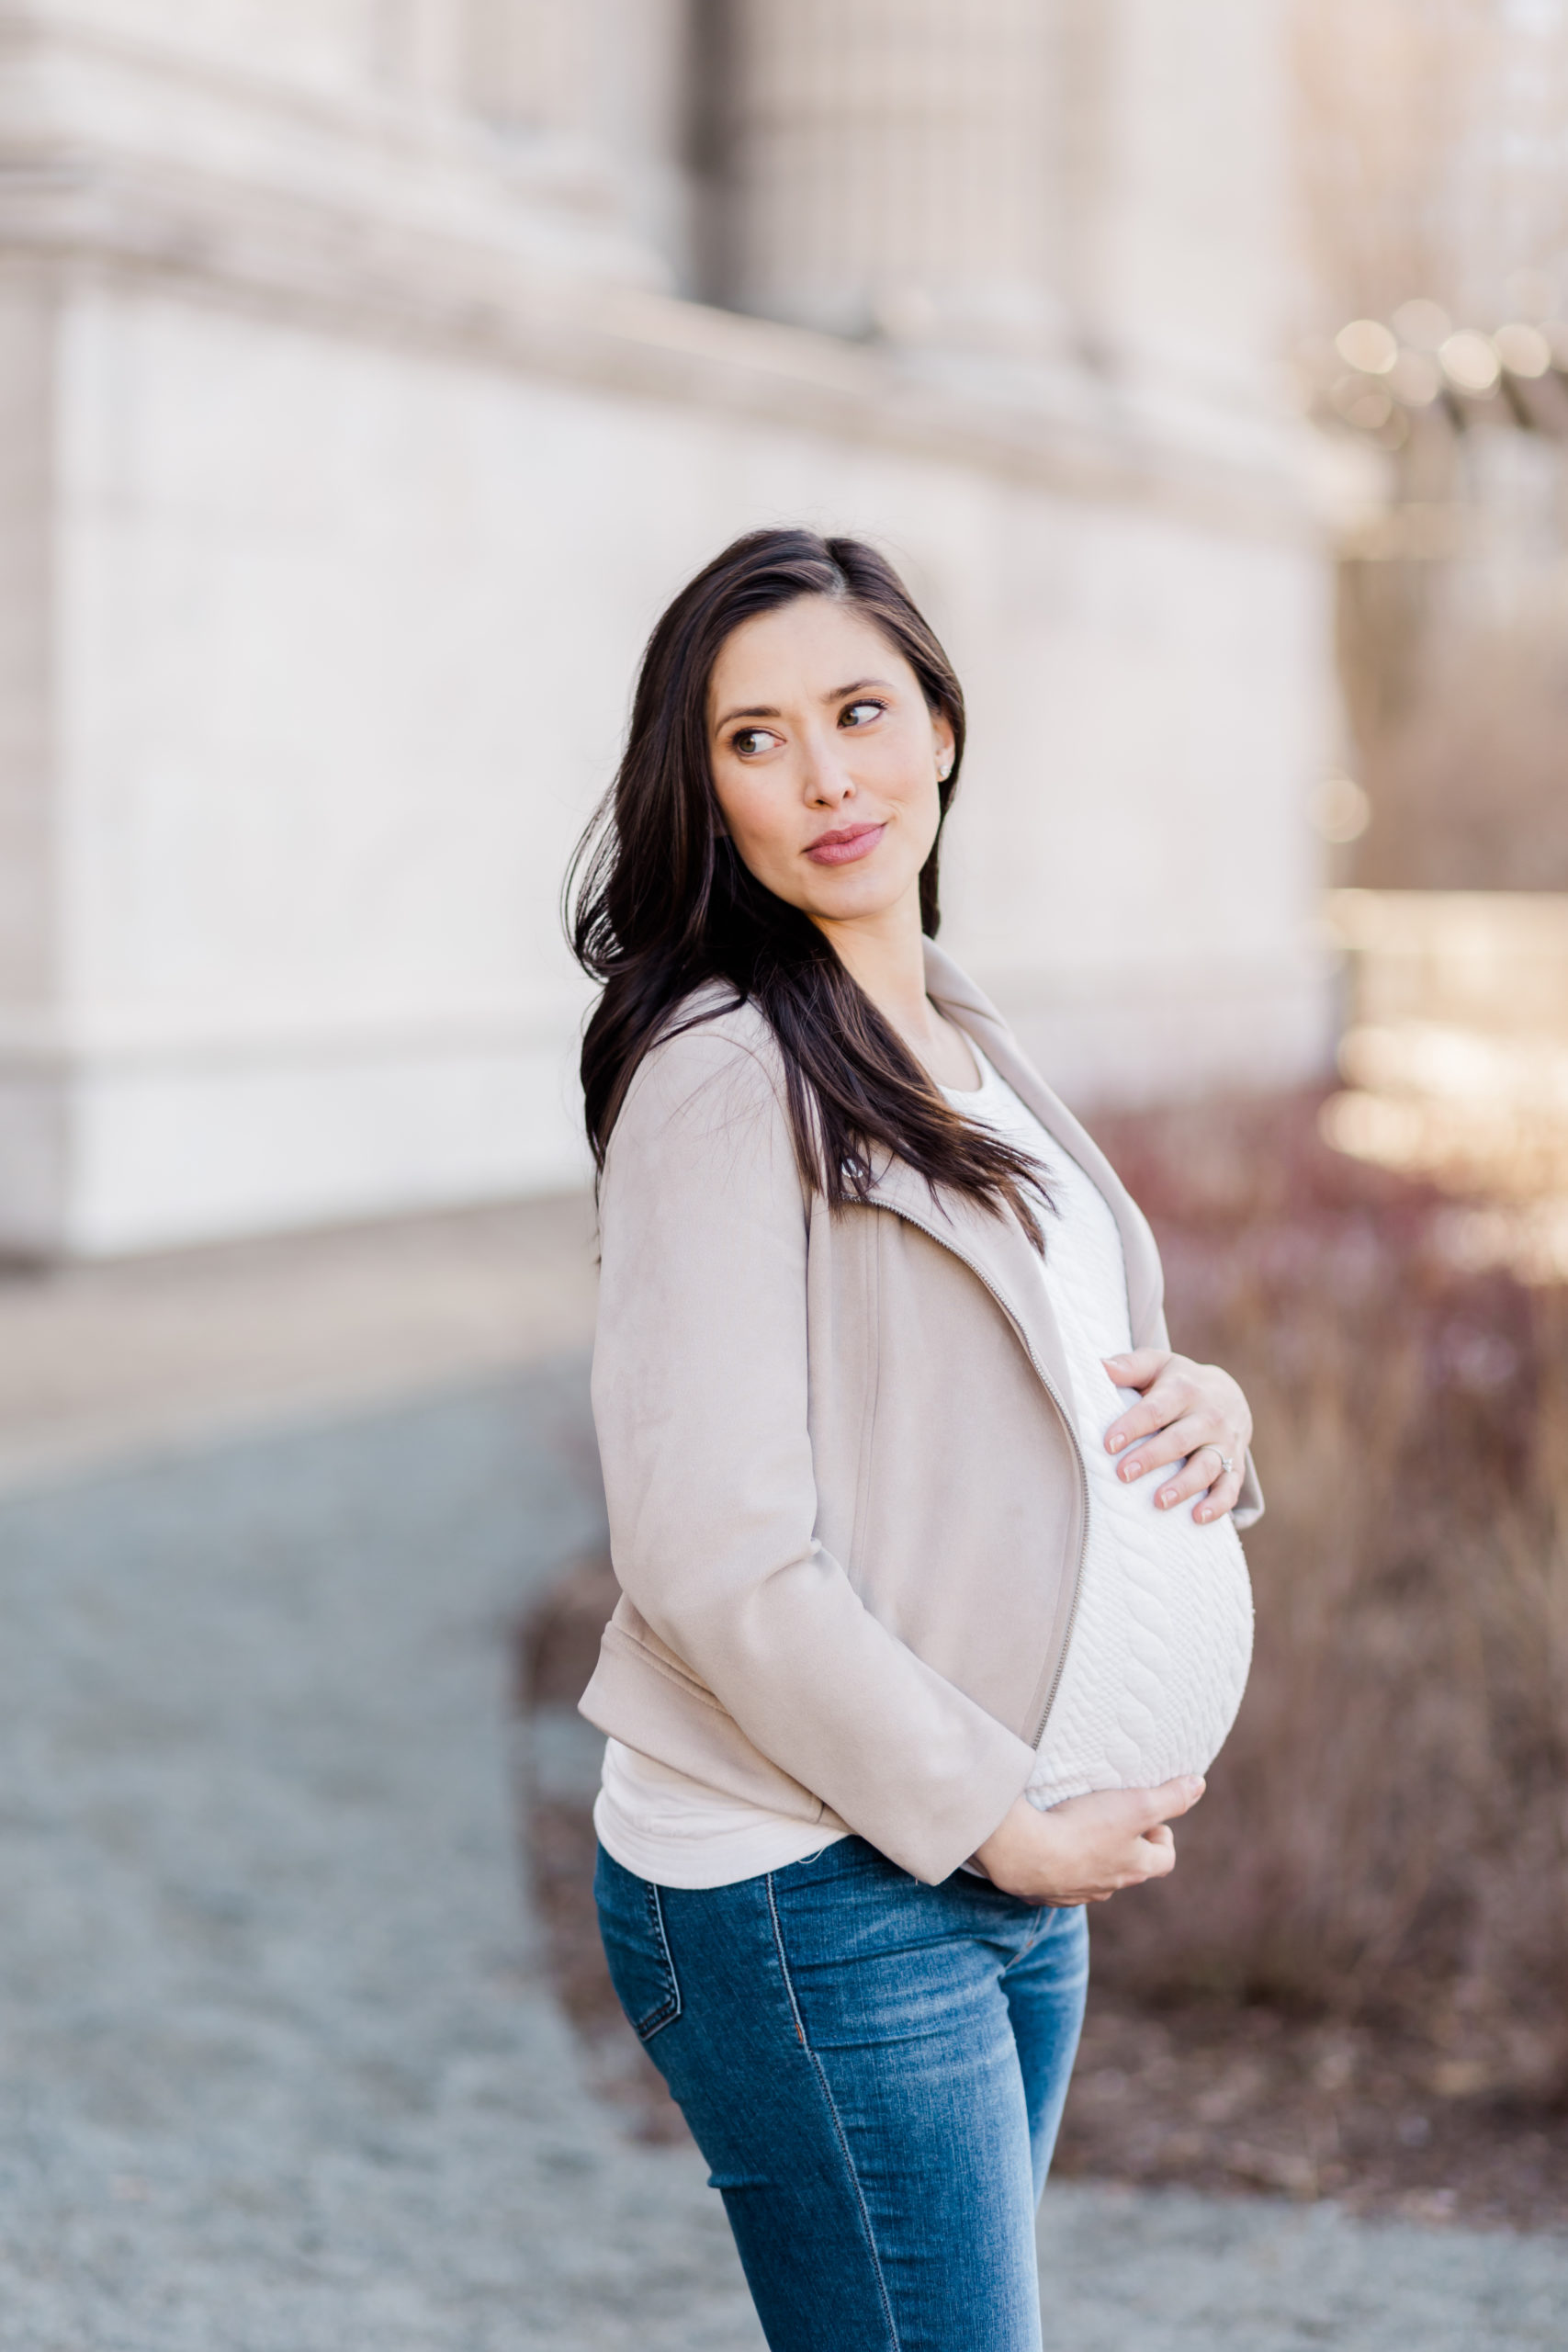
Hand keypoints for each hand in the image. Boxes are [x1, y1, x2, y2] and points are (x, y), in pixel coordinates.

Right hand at [972, 1777, 1204, 1904]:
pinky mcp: (1046, 1892)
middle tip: (1114, 1815)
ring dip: (1094, 1855)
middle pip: (1130, 1868)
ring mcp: (1077, 1893)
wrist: (1026, 1853)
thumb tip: (1199, 1786)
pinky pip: (1061, 1880)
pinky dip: (1061, 1864)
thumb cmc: (1084, 1828)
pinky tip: (1049, 1844)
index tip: (1151, 1817)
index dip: (1163, 1837)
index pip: (1165, 1860)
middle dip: (1128, 1843)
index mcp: (1135, 1868)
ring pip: (1095, 1875)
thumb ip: (1170, 1797)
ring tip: (1080, 1826)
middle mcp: (1109, 1886)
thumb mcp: (1136, 1805)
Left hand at [1101, 1347, 1251, 1524]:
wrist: (1228, 1394)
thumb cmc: (1178, 1381)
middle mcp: (1208, 1416)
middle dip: (1151, 1458)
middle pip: (1179, 1439)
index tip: (1109, 1443)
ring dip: (1184, 1485)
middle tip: (1123, 1474)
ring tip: (1159, 1501)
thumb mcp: (1157, 1365)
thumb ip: (1130, 1366)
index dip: (1133, 1426)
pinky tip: (1198, 1517)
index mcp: (1184, 1390)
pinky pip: (1230, 1487)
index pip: (1156, 1409)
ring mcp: (1225, 1442)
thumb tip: (1100, 1366)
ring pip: (1207, 1466)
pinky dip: (1218, 1504)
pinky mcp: (1236, 1464)